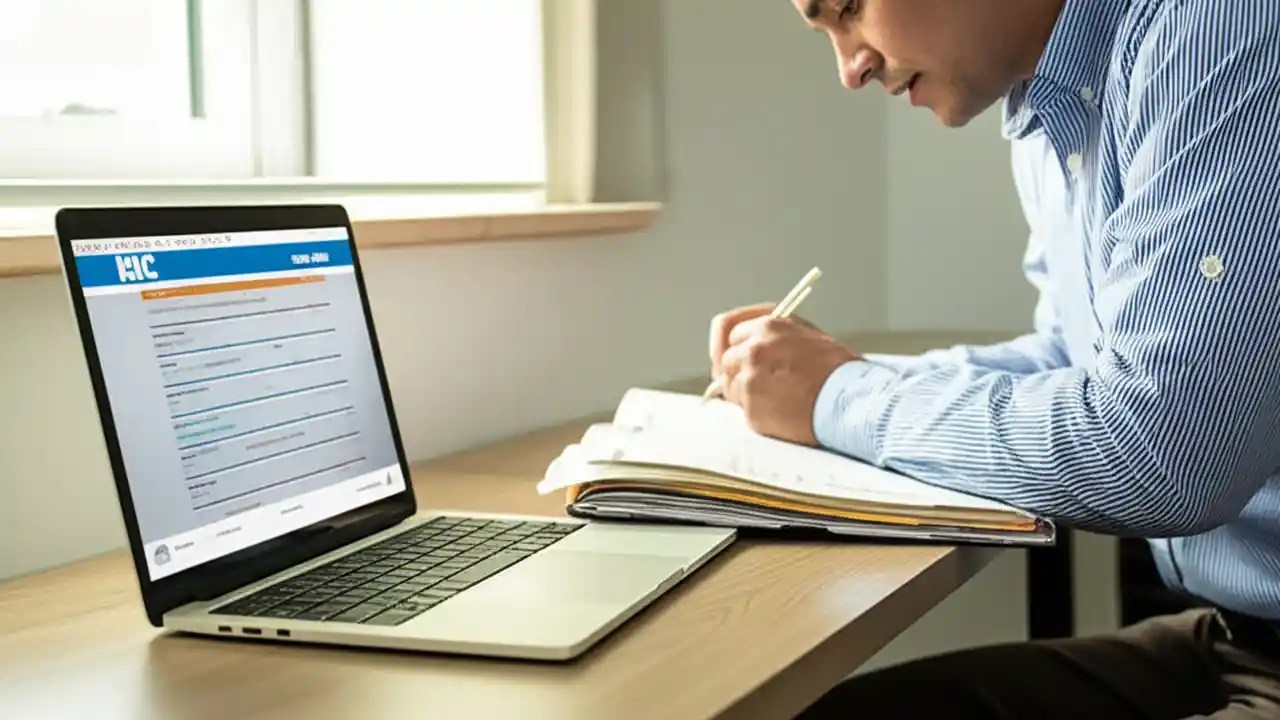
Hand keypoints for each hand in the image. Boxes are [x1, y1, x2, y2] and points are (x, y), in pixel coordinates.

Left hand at [711, 313, 858, 444]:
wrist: (853, 399)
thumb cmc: (837, 368)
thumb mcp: (805, 334)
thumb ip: (772, 336)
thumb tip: (746, 345)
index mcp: (768, 326)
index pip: (728, 330)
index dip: (729, 344)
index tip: (726, 354)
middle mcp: (754, 350)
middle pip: (725, 360)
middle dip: (735, 370)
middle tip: (752, 381)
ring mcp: (750, 380)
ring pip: (729, 386)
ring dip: (743, 393)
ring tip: (773, 397)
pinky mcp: (752, 408)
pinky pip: (742, 410)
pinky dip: (756, 411)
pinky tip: (780, 411)